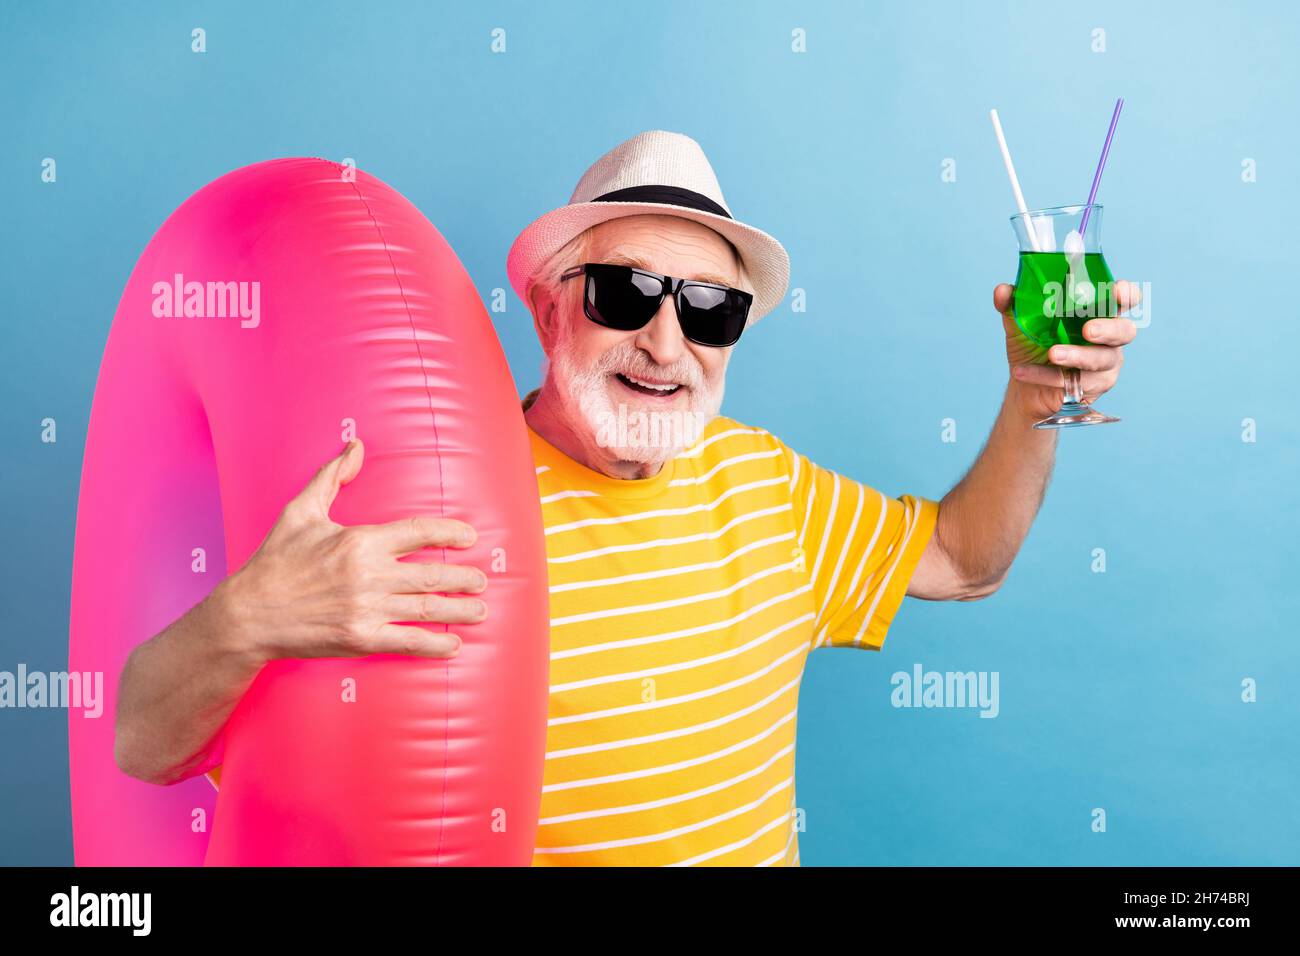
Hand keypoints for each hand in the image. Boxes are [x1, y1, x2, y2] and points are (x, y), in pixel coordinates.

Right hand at [216, 439, 486, 663]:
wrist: (248, 615)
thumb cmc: (275, 561)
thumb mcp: (300, 511)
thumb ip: (332, 477)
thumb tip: (356, 445)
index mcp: (360, 541)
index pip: (419, 532)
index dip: (450, 533)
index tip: (470, 537)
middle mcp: (369, 574)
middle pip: (431, 574)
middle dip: (464, 578)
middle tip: (482, 579)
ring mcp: (367, 608)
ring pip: (426, 608)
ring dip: (459, 610)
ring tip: (481, 610)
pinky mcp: (360, 638)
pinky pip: (407, 641)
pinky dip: (434, 644)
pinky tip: (454, 645)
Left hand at [996, 280, 1140, 421]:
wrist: (1023, 384)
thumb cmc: (1032, 345)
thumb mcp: (1020, 323)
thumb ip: (1013, 304)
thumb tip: (1002, 290)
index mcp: (1098, 313)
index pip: (1125, 300)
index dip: (1127, 295)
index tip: (1117, 291)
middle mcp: (1110, 338)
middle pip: (1124, 331)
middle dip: (1108, 329)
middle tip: (1087, 331)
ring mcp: (1105, 364)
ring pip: (1100, 360)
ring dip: (1076, 356)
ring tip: (1051, 354)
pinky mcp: (1093, 387)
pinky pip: (1074, 382)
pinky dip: (1045, 375)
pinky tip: (1022, 372)